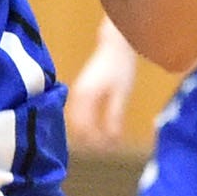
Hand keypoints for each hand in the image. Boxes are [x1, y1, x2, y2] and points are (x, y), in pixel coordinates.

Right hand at [64, 29, 136, 155]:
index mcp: (84, 97)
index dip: (95, 142)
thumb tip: (112, 139)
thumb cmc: (120, 67)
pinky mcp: (80, 92)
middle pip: (76, 127)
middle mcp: (76, 96)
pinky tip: (98, 128)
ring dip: (87, 133)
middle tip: (106, 149)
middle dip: (90, 140)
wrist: (115, 45)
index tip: (108, 150)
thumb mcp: (121, 94)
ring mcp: (76, 93)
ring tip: (103, 142)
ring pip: (75, 122)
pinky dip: (86, 124)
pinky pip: (77, 114)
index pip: (83, 129)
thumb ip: (114, 117)